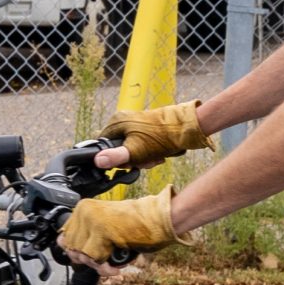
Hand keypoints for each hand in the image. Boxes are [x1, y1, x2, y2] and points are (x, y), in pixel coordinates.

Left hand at [59, 191, 179, 266]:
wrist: (158, 218)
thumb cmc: (138, 225)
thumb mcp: (107, 227)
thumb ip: (88, 236)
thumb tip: (70, 252)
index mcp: (83, 208)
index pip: (65, 237)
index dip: (77, 253)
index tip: (90, 258)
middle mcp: (85, 212)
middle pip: (72, 248)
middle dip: (87, 261)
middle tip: (104, 263)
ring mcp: (92, 220)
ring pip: (82, 255)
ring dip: (98, 266)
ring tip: (111, 266)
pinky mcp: (101, 230)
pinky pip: (94, 258)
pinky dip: (105, 268)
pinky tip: (115, 268)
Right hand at [95, 100, 210, 169]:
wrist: (185, 130)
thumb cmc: (160, 138)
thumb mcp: (135, 151)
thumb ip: (116, 157)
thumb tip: (98, 161)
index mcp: (116, 122)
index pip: (103, 145)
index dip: (113, 158)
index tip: (126, 163)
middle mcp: (123, 121)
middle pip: (118, 149)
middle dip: (132, 160)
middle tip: (144, 162)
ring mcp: (135, 124)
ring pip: (131, 149)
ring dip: (142, 159)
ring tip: (154, 159)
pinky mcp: (146, 129)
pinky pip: (141, 146)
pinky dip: (149, 154)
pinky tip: (158, 156)